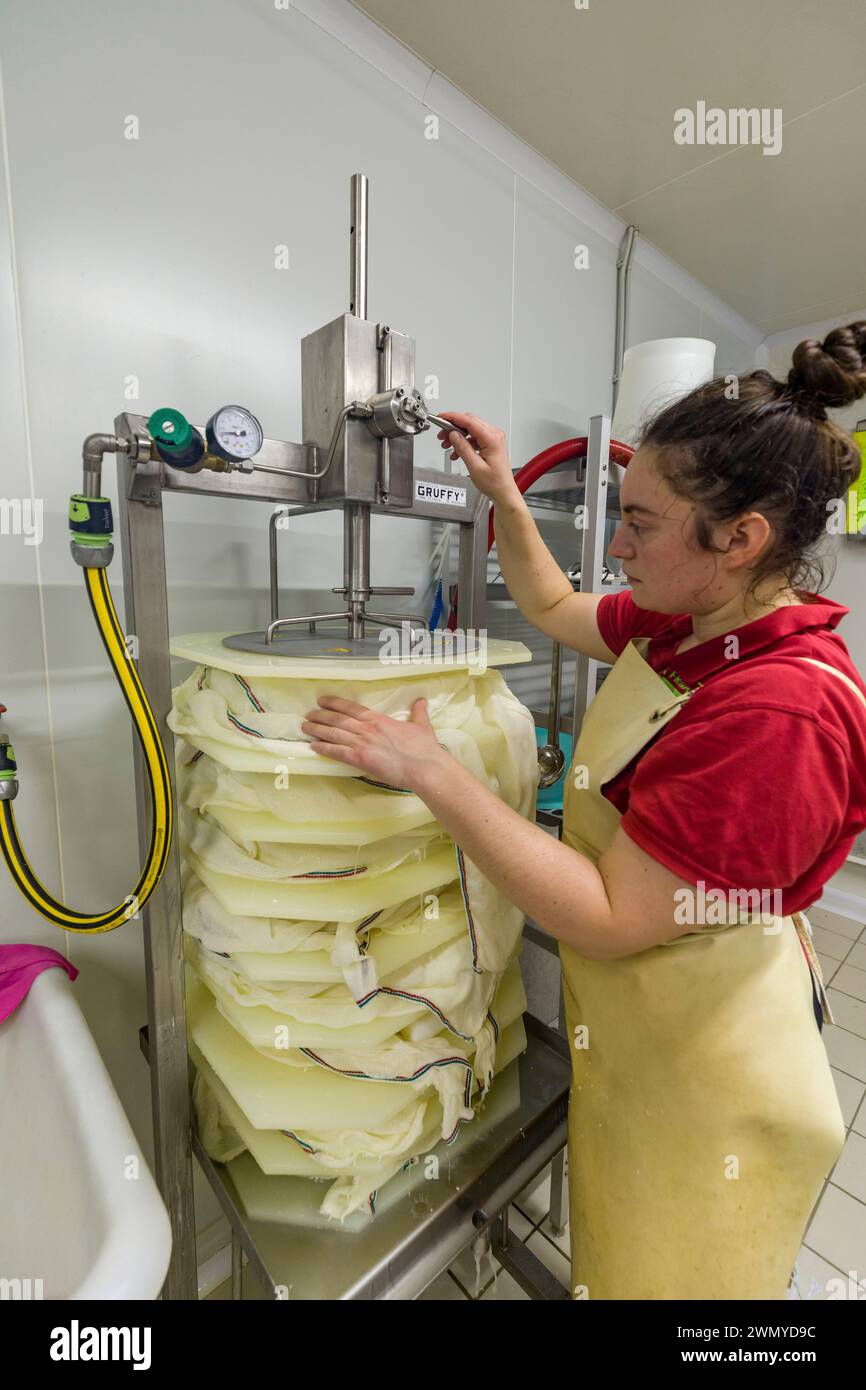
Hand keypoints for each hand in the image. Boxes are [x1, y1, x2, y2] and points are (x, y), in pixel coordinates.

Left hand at [301, 695, 450, 791]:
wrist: (424, 767)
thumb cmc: (424, 748)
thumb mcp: (421, 726)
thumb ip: (418, 712)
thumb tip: (421, 701)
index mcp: (379, 719)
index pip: (351, 707)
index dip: (334, 703)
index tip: (322, 700)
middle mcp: (367, 728)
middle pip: (337, 719)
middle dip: (320, 716)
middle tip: (308, 715)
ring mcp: (362, 743)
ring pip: (333, 733)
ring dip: (317, 730)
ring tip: (305, 727)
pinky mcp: (360, 759)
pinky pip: (336, 752)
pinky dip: (323, 748)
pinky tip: (313, 746)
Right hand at [435, 412, 520, 506]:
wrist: (504, 492)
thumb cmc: (495, 483)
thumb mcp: (475, 466)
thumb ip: (463, 448)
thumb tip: (453, 435)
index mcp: (492, 438)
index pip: (468, 421)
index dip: (452, 417)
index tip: (441, 417)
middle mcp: (494, 435)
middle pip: (469, 422)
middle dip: (453, 427)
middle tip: (441, 435)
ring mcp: (493, 439)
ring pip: (470, 430)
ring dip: (457, 436)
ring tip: (447, 445)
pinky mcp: (490, 443)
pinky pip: (474, 437)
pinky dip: (463, 442)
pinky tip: (456, 452)